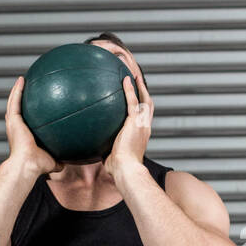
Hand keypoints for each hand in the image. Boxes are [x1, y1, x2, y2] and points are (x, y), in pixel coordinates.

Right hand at [5, 76, 62, 175]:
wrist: (28, 164)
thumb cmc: (38, 166)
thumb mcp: (52, 161)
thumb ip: (59, 159)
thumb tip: (68, 161)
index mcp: (22, 136)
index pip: (23, 122)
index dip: (25, 113)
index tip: (31, 106)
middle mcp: (16, 128)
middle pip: (15, 109)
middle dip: (19, 98)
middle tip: (25, 88)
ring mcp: (13, 123)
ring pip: (13, 102)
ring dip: (16, 90)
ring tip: (22, 80)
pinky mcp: (13, 120)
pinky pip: (14, 101)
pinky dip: (17, 90)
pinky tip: (22, 80)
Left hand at [104, 62, 154, 184]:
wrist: (126, 169)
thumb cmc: (120, 169)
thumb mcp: (113, 157)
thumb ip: (108, 150)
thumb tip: (96, 152)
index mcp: (142, 135)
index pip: (144, 117)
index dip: (143, 107)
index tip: (138, 98)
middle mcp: (145, 127)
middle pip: (148, 105)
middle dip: (145, 92)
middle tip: (138, 81)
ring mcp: (142, 124)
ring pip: (144, 100)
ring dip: (140, 87)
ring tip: (133, 75)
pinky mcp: (135, 122)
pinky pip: (132, 101)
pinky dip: (130, 89)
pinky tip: (124, 80)